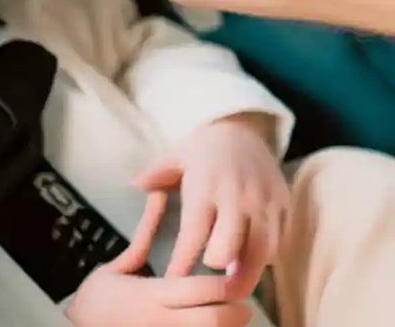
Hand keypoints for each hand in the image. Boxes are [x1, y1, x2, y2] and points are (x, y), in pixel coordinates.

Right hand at [67, 191, 251, 326]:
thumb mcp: (119, 264)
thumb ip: (145, 233)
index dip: (226, 285)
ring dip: (226, 325)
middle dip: (235, 311)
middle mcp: (161, 320)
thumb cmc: (97, 296)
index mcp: (151, 294)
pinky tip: (212, 324)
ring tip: (230, 313)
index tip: (234, 276)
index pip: (202, 290)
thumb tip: (160, 193)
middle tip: (241, 299)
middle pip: (214, 319)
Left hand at [136, 113, 289, 298]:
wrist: (243, 129)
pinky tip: (252, 267)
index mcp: (204, 187)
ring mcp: (263, 201)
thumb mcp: (174, 156)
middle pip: (230, 245)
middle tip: (207, 286)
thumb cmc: (202, 149)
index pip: (194, 233)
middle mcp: (236, 196)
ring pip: (261, 248)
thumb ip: (155, 175)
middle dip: (218, 269)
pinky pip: (278, 240)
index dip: (184, 262)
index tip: (173, 282)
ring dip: (248, 272)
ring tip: (233, 290)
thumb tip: (135, 185)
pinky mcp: (283, 204)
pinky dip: (266, 257)